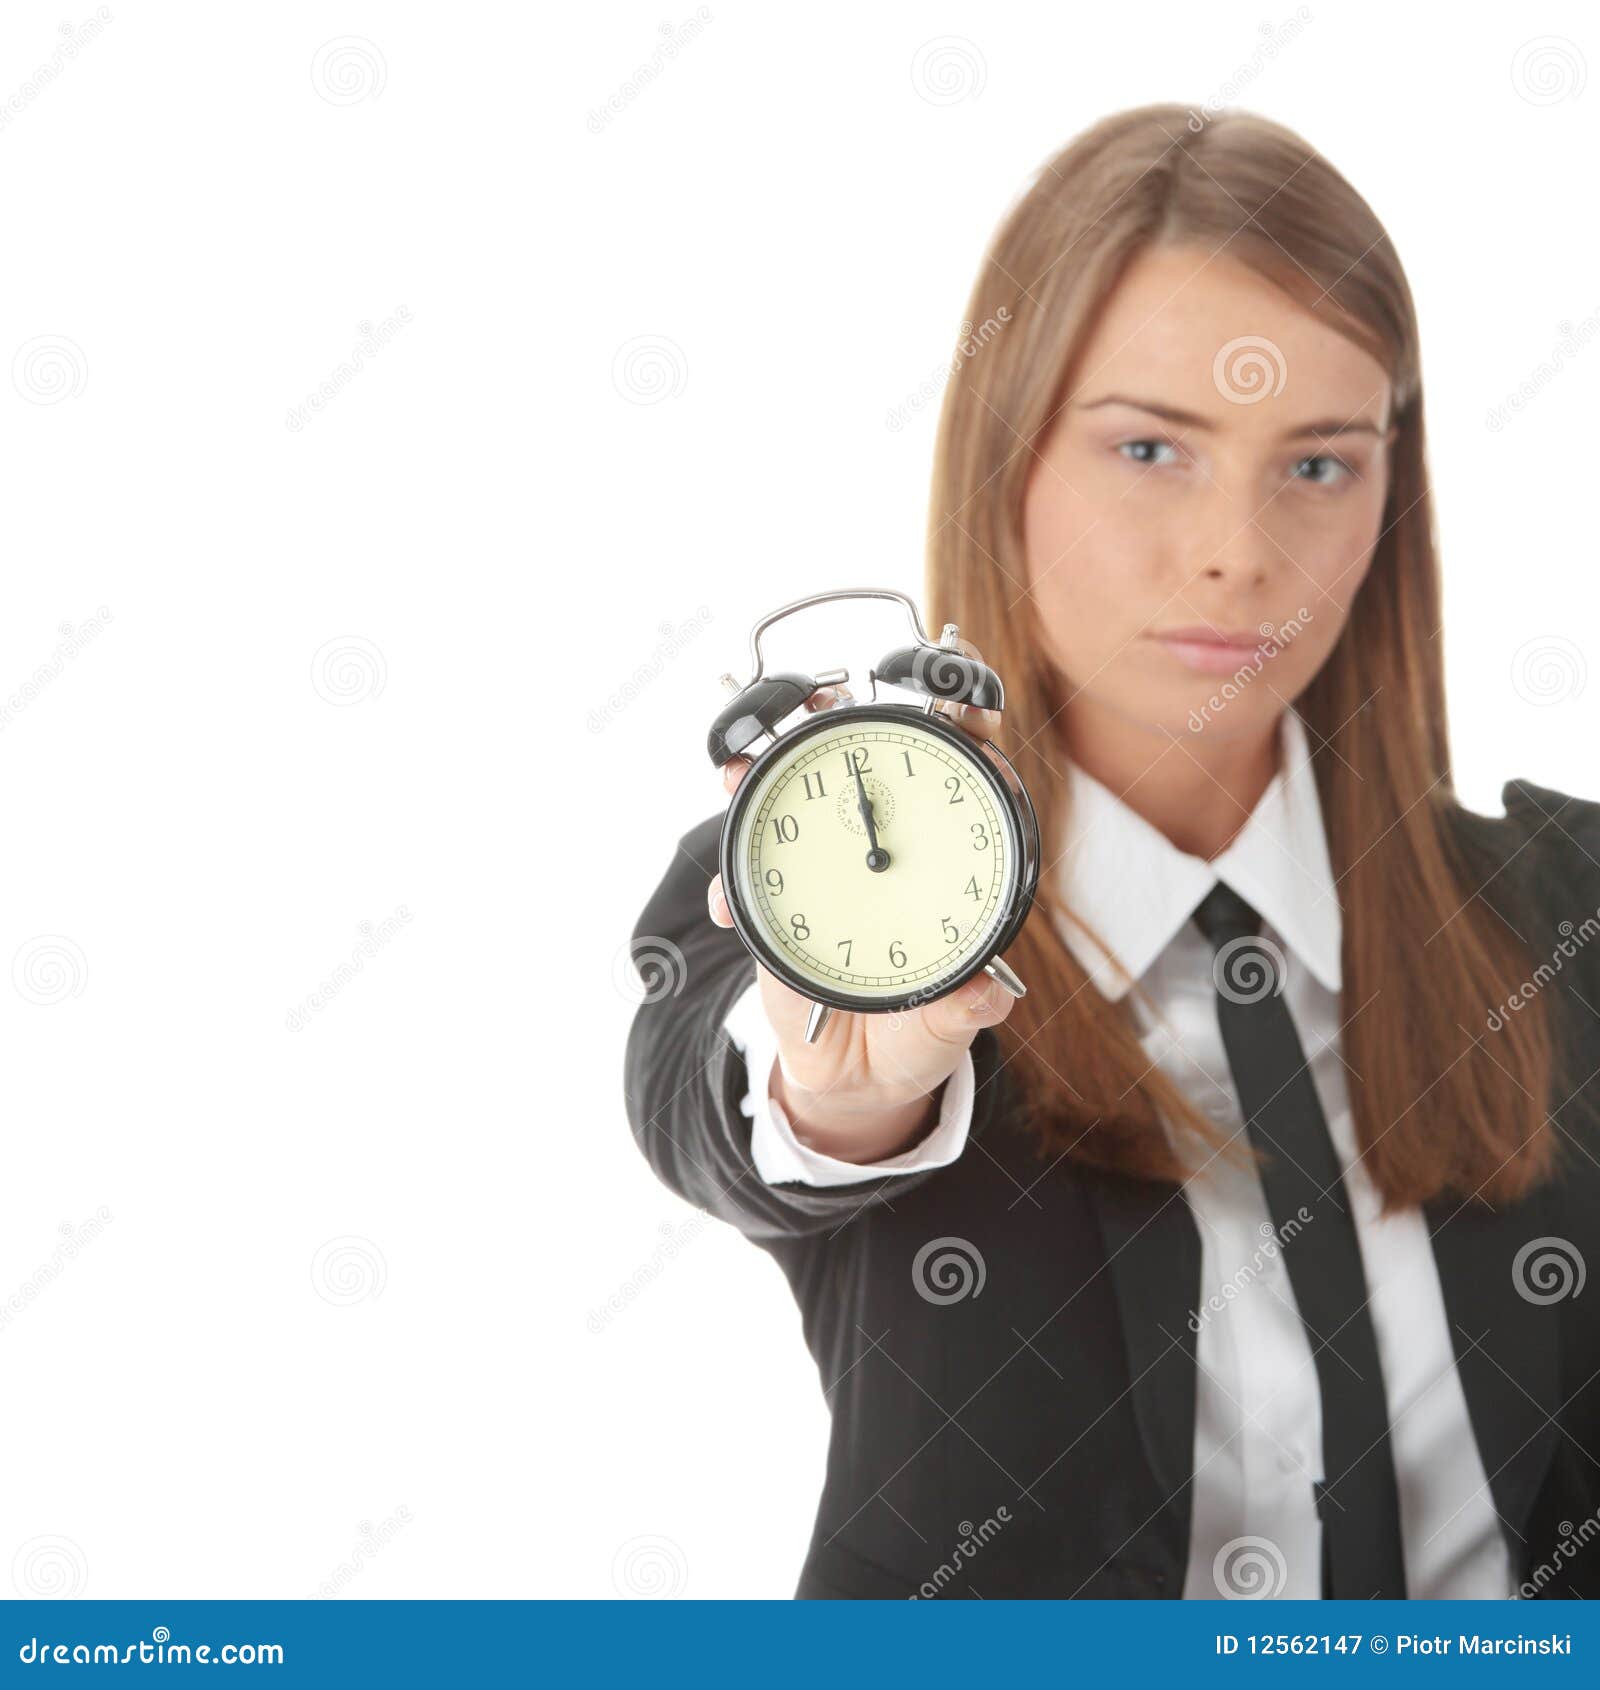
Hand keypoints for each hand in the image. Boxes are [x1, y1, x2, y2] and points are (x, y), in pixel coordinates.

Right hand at [706, 686, 1017, 1162]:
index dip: (964, 713)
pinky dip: (727, 890)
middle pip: (862, 754)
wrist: (859, 1075)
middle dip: (835, 714)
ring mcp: (822, 864)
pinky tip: (727, 909)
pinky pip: (740, 881)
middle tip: (818, 698)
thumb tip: (983, 996)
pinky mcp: (772, 900)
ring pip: (786, 795)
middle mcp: (883, 844)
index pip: (962, 766)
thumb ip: (967, 1007)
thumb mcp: (950, 1022)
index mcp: (943, 856)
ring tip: (736, 770)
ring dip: (757, 772)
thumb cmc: (918, 1031)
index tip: (956, 683)